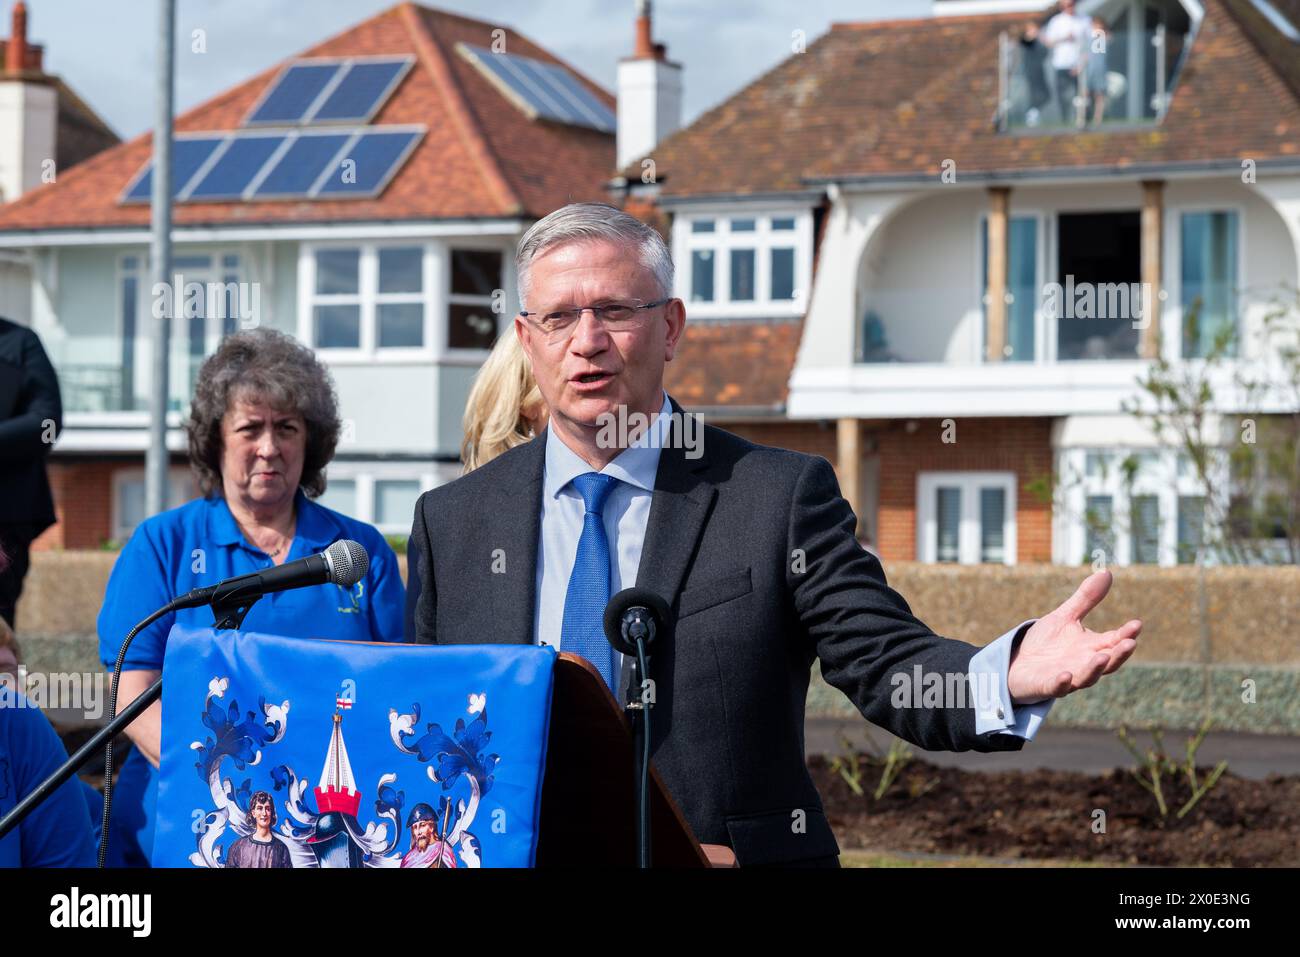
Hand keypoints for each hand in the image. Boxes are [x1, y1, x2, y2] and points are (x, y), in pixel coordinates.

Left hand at [1007, 570, 1139, 704]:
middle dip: (1119, 654)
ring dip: (1095, 669)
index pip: (1114, 641)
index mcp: (1091, 647)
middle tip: (1130, 643)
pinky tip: (1064, 676)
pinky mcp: (1046, 686)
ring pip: (1086, 677)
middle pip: (1108, 663)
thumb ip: (1086, 598)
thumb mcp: (1065, 617)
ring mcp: (1067, 677)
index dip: (1126, 634)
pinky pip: (1056, 688)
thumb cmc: (1045, 642)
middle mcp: (1084, 664)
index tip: (1137, 624)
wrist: (1017, 664)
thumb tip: (1107, 572)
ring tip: (1103, 657)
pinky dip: (1062, 683)